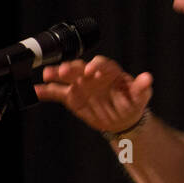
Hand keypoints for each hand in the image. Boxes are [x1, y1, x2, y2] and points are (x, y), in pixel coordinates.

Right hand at [34, 56, 152, 132]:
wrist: (122, 119)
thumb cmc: (131, 102)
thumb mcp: (140, 96)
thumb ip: (142, 87)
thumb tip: (148, 78)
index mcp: (109, 71)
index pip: (101, 64)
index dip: (96, 66)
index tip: (91, 70)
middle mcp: (92, 74)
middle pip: (80, 67)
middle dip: (72, 67)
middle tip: (63, 70)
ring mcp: (80, 84)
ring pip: (66, 77)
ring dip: (55, 74)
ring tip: (46, 75)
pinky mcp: (71, 97)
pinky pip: (56, 92)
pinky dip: (46, 91)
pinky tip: (35, 90)